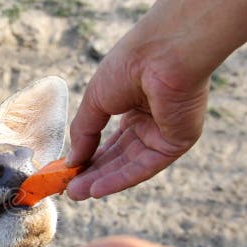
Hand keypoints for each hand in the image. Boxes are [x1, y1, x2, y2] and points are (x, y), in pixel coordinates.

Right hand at [65, 39, 208, 199]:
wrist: (163, 53)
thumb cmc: (130, 64)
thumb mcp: (95, 100)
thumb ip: (84, 132)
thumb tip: (70, 161)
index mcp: (135, 104)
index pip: (111, 139)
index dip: (90, 155)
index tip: (69, 170)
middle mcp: (152, 120)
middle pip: (119, 155)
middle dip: (93, 173)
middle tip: (70, 189)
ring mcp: (165, 132)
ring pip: (130, 164)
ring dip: (102, 180)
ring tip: (76, 193)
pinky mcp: (177, 142)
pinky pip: (145, 166)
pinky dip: (121, 179)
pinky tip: (97, 189)